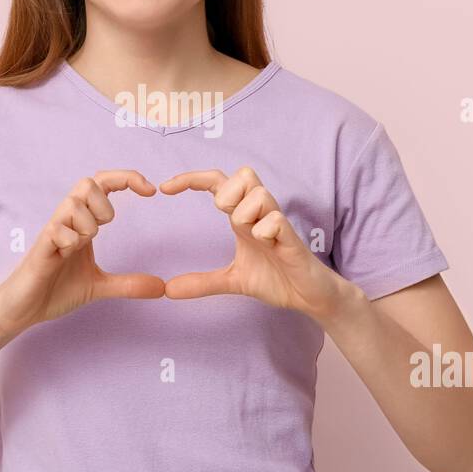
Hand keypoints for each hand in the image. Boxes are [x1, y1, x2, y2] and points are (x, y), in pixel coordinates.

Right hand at [0, 170, 164, 335]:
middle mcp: (66, 221)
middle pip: (87, 182)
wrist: (23, 310)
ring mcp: (52, 233)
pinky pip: (56, 229)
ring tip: (82, 246)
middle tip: (106, 229)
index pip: (103, 184)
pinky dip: (69, 240)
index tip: (152, 190)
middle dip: (104, 202)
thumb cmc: (55, 290)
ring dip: (88, 224)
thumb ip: (128, 284)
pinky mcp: (40, 248)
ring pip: (73, 204)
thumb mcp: (99, 286)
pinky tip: (66, 256)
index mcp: (81, 223)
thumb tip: (162, 288)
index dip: (127, 178)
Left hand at [158, 166, 352, 323]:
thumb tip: (168, 290)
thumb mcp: (232, 280)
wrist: (308, 297)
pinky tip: (266, 246)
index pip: (218, 182)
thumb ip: (202, 282)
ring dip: (245, 214)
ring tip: (249, 236)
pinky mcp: (292, 239)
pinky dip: (264, 231)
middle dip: (226, 192)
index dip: (192, 179)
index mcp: (244, 218)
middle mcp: (260, 214)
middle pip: (243, 173)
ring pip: (259, 194)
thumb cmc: (276, 278)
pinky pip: (276, 220)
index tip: (164, 188)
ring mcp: (278, 224)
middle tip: (224, 217)